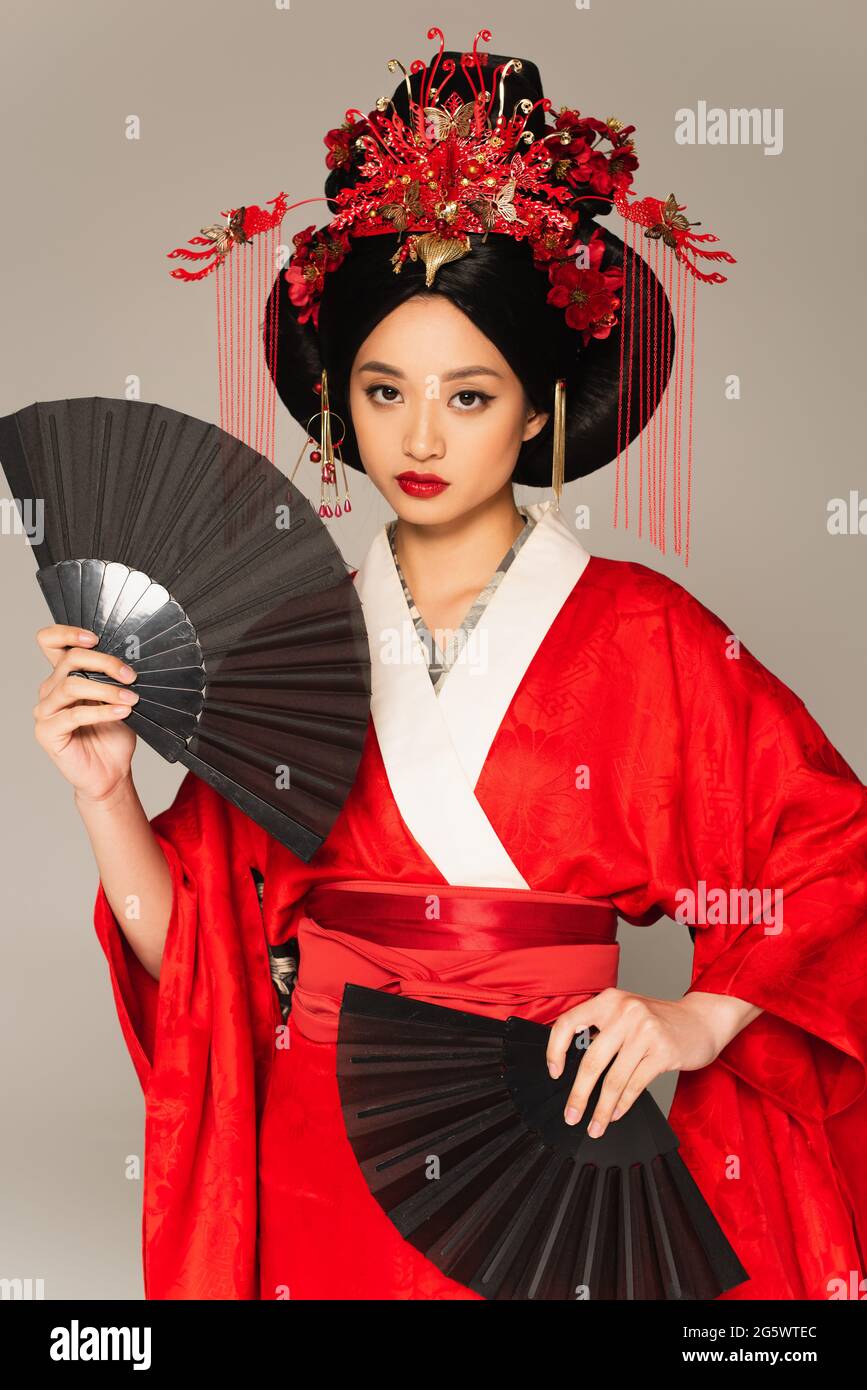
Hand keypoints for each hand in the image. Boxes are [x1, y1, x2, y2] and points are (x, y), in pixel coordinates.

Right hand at [33, 624, 138, 802]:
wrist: (111, 772)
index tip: (95, 638)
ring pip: (71, 685)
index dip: (67, 633)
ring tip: (130, 698)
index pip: (49, 642)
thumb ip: (113, 679)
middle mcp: (51, 690)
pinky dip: (103, 711)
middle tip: (129, 675)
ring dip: (106, 689)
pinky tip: (122, 712)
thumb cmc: (113, 736)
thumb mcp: (117, 699)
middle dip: (104, 662)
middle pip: (69, 659)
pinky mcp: (47, 732)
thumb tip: (128, 660)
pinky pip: (74, 714)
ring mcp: (46, 711)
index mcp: (64, 676)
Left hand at [546, 988, 728, 1138]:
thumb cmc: (658, 1020)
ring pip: (614, 1079)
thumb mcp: (626, 1012)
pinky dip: (622, 1104)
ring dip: (601, 1108)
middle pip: (592, 1061)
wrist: (701, 1019)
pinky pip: (635, 1085)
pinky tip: (615, 1114)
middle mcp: (625, 1012)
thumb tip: (571, 1061)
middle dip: (578, 1094)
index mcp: (609, 1000)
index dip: (555, 1049)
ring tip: (594, 1125)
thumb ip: (602, 1028)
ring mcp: (645, 1032)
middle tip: (571, 1115)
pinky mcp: (663, 1052)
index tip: (554, 1072)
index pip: (569, 1022)